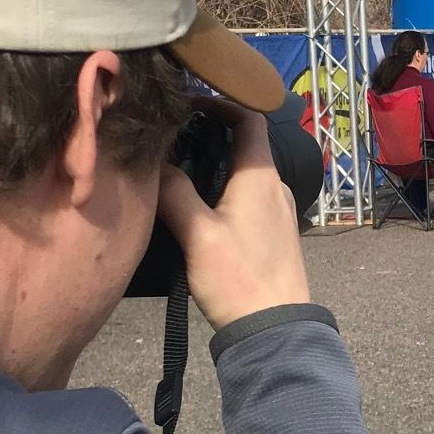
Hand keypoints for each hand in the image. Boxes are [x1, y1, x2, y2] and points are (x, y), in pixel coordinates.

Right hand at [157, 105, 311, 330]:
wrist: (274, 330)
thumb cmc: (239, 279)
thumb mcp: (198, 234)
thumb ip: (175, 192)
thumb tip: (155, 162)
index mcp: (260, 176)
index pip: (249, 118)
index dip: (221, 103)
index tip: (189, 103)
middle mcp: (275, 186)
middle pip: (244, 144)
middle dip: (209, 135)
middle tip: (172, 136)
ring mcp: (277, 211)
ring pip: (244, 173)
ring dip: (214, 166)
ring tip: (176, 171)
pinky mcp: (273, 234)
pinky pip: (248, 198)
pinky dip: (223, 190)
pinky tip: (197, 208)